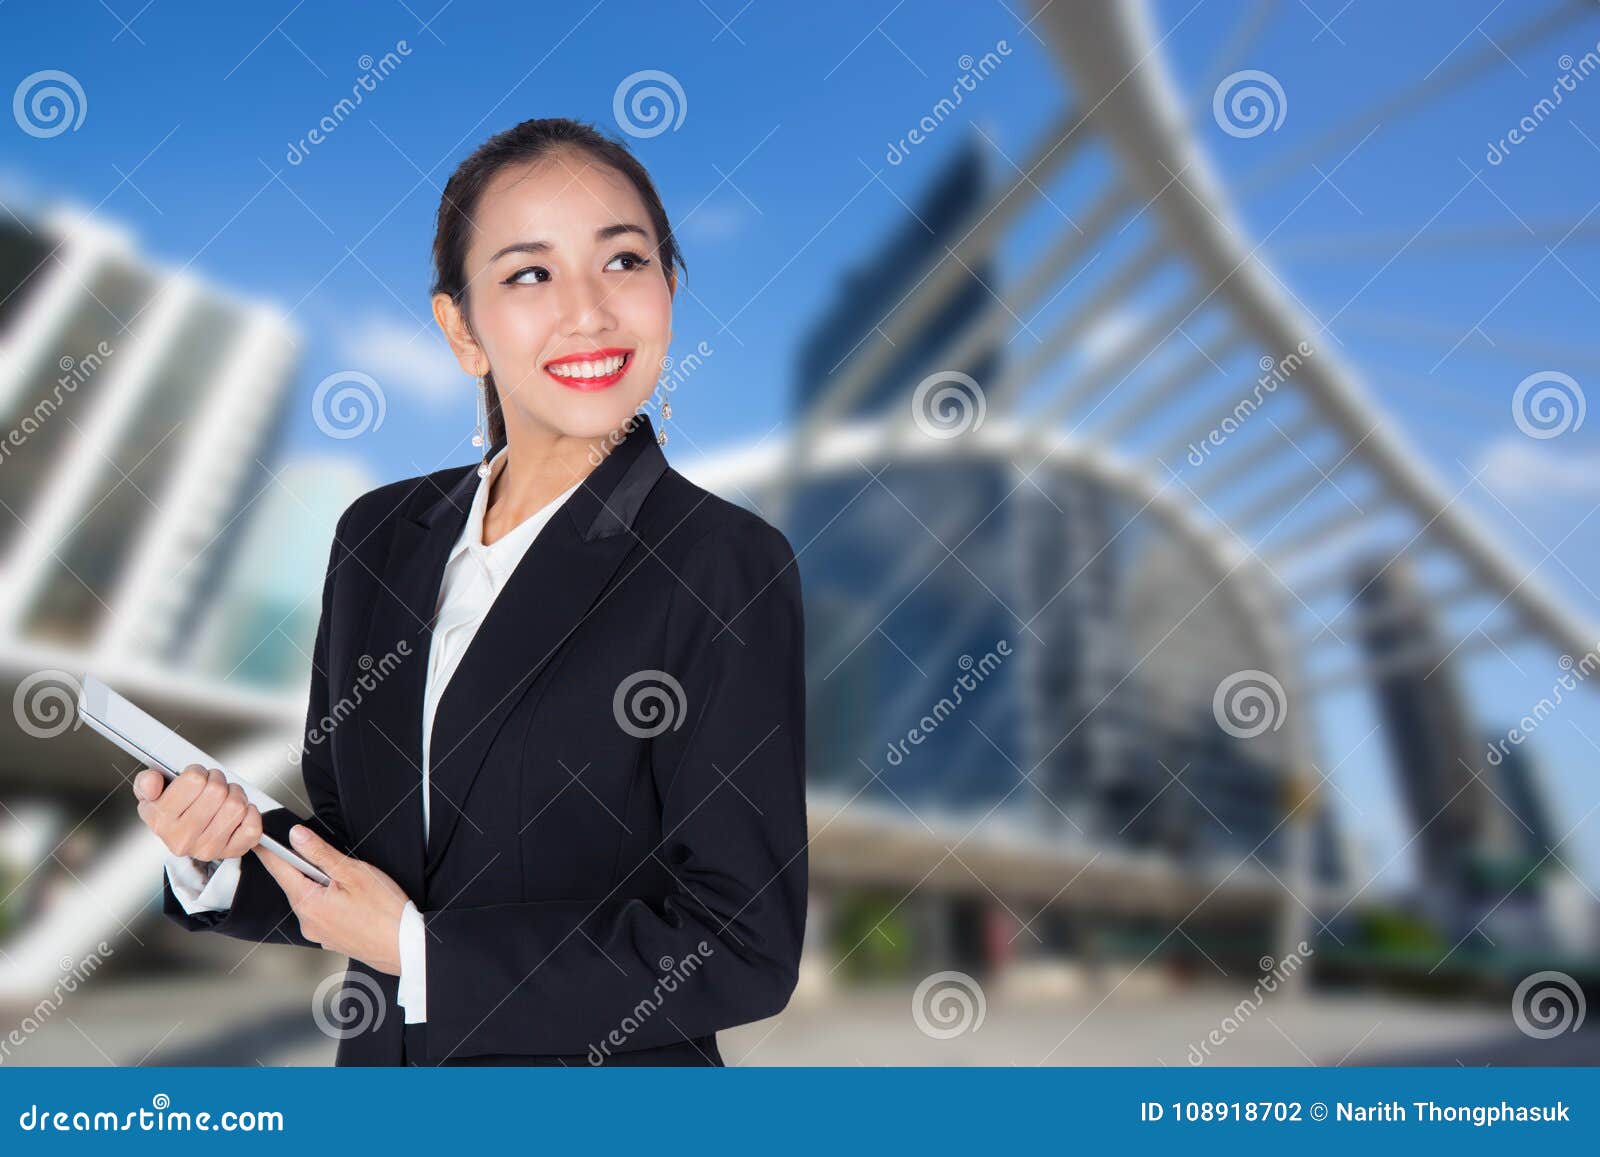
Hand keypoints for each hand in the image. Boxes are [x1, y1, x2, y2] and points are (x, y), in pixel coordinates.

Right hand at [133, 765, 262, 861]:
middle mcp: (183, 839)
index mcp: (161, 820)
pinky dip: (251, 813)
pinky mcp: (232, 852)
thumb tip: (151, 781)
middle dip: (218, 780)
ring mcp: (209, 848)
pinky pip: (253, 827)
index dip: (198, 771)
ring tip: (225, 798)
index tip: (195, 777)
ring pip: (237, 806)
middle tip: (213, 785)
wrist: (186, 839)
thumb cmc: (172, 812)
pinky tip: (238, 813)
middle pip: (218, 791)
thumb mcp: (151, 796)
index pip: (194, 780)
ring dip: (236, 794)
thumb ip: (146, 783)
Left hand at [253, 825, 411, 975]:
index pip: (279, 869)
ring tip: (354, 886)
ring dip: (324, 887)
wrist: (406, 947)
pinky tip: (356, 902)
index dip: (269, 851)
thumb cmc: (385, 911)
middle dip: (309, 869)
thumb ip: (320, 853)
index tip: (260, 839)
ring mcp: (319, 934)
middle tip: (335, 862)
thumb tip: (296, 836)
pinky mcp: (331, 940)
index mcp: (308, 903)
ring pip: (312, 899)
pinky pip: (323, 914)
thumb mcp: (353, 872)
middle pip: (297, 884)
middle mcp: (307, 922)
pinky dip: (332, 903)